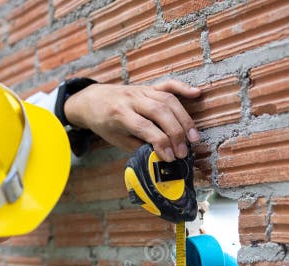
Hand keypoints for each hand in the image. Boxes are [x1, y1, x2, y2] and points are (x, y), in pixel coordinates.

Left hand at [64, 80, 201, 161]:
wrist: (92, 100)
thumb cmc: (105, 123)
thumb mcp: (116, 139)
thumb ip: (138, 146)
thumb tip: (161, 157)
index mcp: (119, 114)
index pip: (145, 128)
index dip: (161, 143)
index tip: (170, 158)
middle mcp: (131, 99)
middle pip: (160, 112)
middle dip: (175, 133)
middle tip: (183, 151)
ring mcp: (141, 91)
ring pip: (167, 100)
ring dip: (184, 119)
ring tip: (192, 137)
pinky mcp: (148, 87)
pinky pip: (168, 84)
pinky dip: (183, 88)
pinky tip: (197, 94)